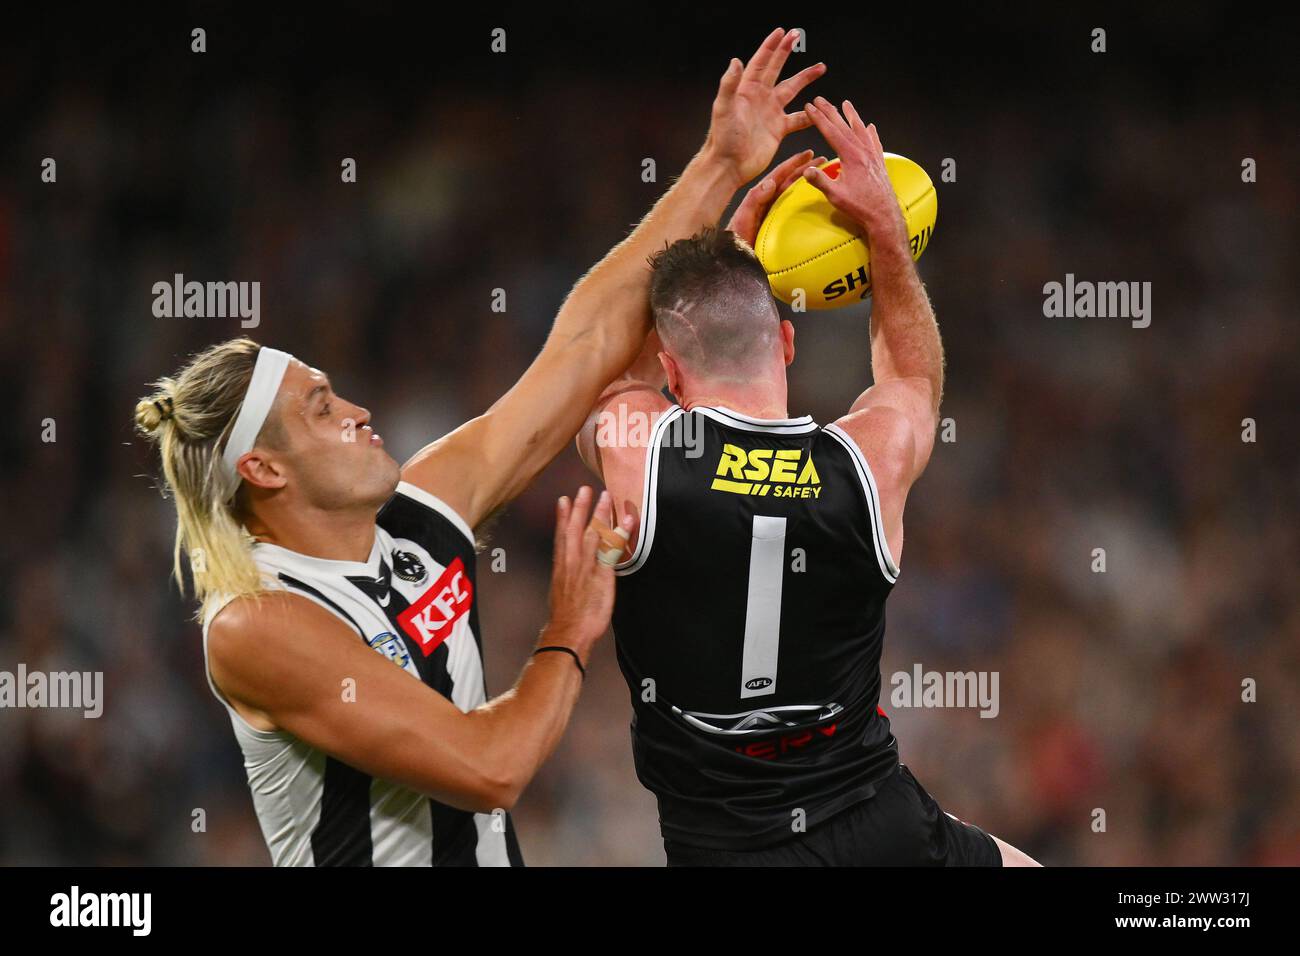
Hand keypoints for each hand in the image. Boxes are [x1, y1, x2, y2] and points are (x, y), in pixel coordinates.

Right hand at [543, 487, 636, 661]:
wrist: (569, 633)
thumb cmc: (567, 617)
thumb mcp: (561, 592)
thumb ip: (568, 576)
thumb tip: (571, 572)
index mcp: (561, 566)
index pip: (561, 536)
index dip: (562, 517)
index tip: (564, 500)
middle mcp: (573, 562)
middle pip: (576, 529)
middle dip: (581, 508)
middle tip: (585, 489)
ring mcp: (588, 567)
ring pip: (593, 534)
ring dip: (600, 514)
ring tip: (606, 496)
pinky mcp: (603, 575)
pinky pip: (612, 550)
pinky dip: (620, 534)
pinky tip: (627, 521)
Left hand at [703, 27, 825, 187]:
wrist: (729, 166)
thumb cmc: (723, 139)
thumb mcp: (723, 109)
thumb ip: (729, 85)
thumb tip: (736, 61)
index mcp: (747, 90)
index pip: (761, 62)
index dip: (771, 46)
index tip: (781, 32)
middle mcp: (760, 98)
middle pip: (777, 69)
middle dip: (787, 52)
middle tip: (798, 36)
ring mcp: (770, 113)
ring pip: (792, 90)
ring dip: (805, 79)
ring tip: (820, 68)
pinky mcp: (778, 129)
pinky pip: (798, 119)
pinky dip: (809, 114)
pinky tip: (819, 110)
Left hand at [727, 148, 827, 247]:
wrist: (735, 257)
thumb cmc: (736, 237)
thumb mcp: (743, 216)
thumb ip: (754, 199)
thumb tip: (771, 182)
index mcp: (761, 195)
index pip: (780, 174)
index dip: (794, 163)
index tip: (810, 153)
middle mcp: (770, 202)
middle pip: (791, 181)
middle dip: (806, 169)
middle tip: (824, 161)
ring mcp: (775, 213)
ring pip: (795, 194)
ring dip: (809, 185)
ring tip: (825, 178)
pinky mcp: (780, 226)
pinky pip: (797, 212)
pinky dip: (807, 205)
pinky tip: (818, 206)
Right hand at [802, 97, 907, 243]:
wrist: (884, 215)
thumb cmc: (860, 207)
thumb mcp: (836, 195)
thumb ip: (820, 181)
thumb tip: (806, 170)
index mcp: (850, 156)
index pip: (830, 131)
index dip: (818, 118)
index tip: (810, 107)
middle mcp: (863, 151)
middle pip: (844, 126)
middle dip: (830, 111)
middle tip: (820, 99)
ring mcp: (872, 155)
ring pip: (861, 129)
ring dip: (852, 116)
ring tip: (846, 104)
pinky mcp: (879, 163)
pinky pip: (874, 142)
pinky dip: (871, 132)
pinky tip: (870, 127)